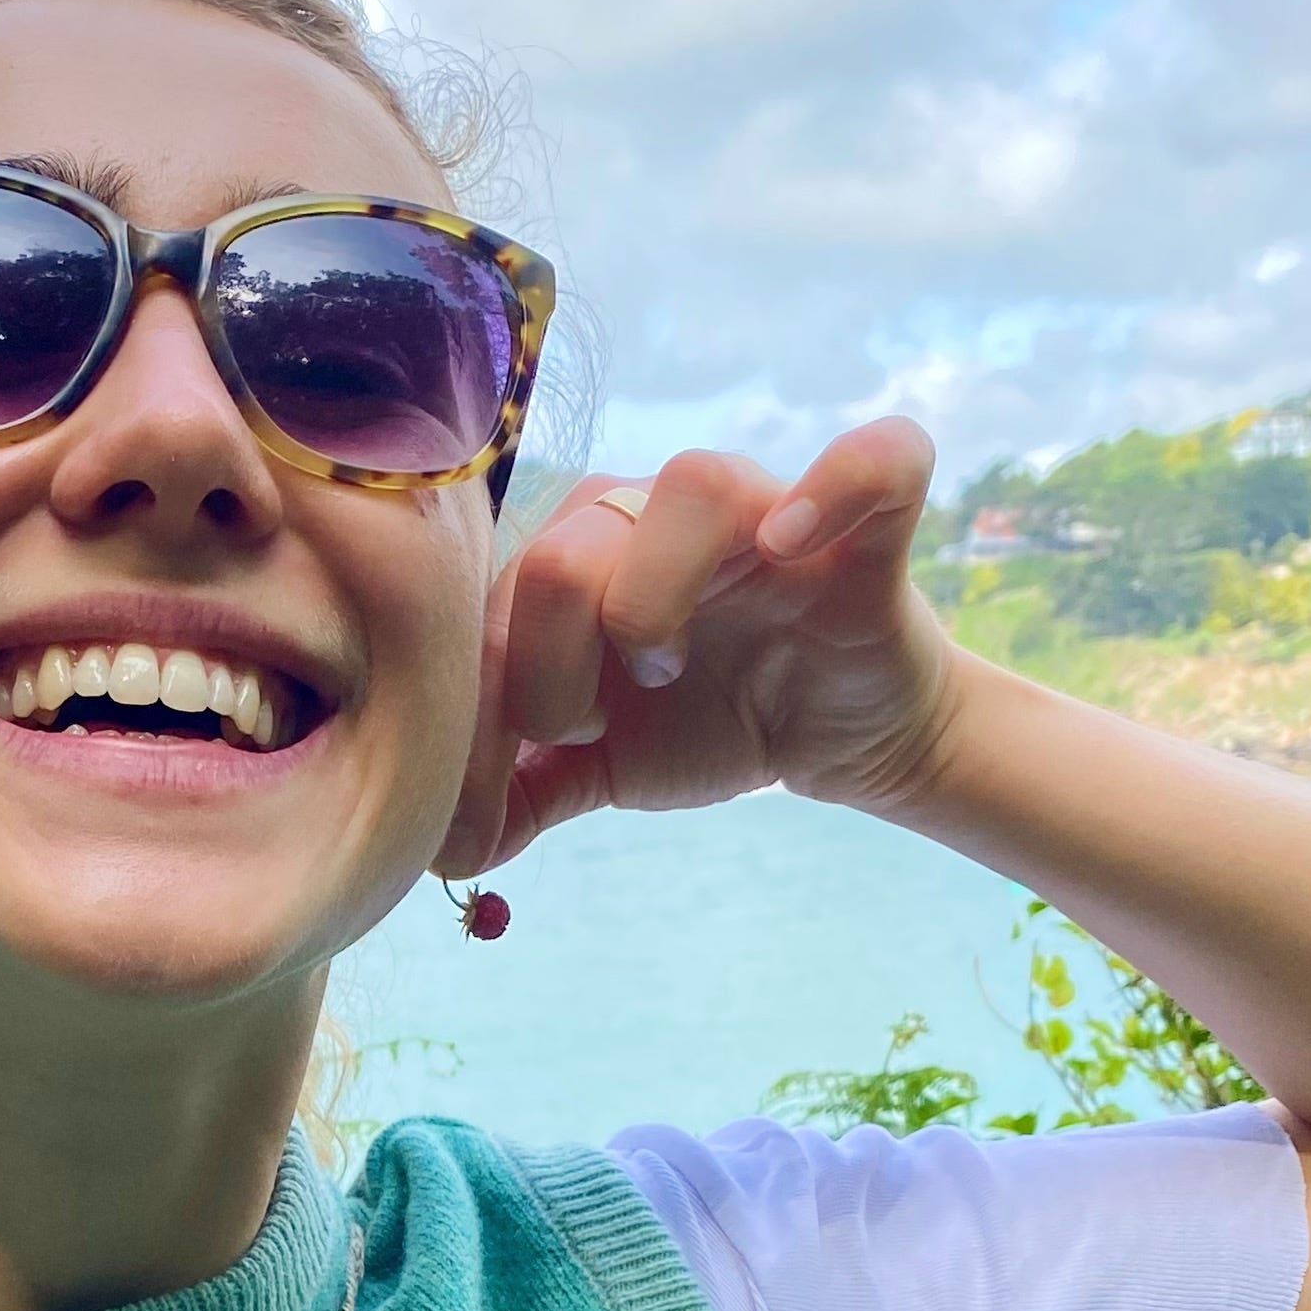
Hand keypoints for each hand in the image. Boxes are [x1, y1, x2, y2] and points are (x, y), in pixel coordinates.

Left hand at [448, 417, 952, 873]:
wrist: (833, 734)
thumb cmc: (705, 724)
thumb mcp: (597, 769)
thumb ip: (517, 795)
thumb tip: (435, 848)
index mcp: (575, 552)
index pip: (489, 604)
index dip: (477, 709)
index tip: (510, 777)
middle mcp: (656, 510)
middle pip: (567, 545)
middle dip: (552, 664)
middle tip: (588, 725)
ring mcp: (761, 509)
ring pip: (693, 485)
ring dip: (656, 596)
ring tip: (662, 670)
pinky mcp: (863, 529)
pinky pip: (875, 462)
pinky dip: (837, 485)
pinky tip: (791, 542)